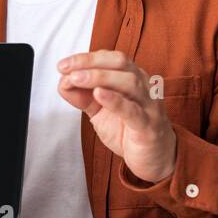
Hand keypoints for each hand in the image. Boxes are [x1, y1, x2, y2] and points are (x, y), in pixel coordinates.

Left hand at [56, 52, 177, 183]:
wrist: (154, 158)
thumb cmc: (128, 130)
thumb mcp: (100, 112)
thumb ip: (83, 96)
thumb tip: (63, 82)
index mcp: (133, 78)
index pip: (111, 58)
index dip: (86, 58)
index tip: (63, 65)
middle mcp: (144, 86)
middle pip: (121, 63)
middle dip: (90, 62)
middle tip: (65, 69)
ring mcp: (149, 105)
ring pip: (129, 82)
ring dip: (99, 77)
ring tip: (76, 79)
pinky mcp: (148, 126)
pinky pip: (133, 110)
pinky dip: (115, 100)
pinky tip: (99, 94)